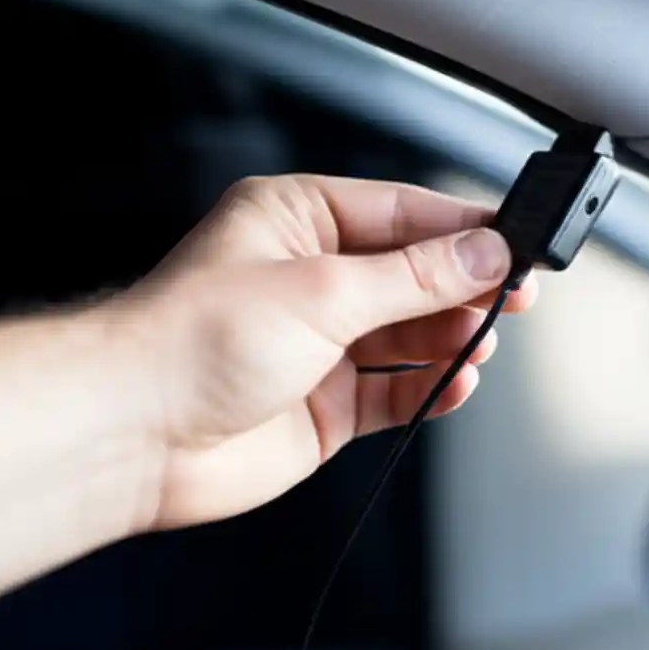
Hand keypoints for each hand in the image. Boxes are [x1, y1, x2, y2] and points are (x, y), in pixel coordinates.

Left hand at [116, 174, 535, 530]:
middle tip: (515, 297)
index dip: (462, 231)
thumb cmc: (190, 341)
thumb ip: (414, 277)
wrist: (134, 435)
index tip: (514, 244)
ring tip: (480, 342)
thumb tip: (483, 255)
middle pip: (412, 275)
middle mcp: (309, 278)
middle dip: (463, 287)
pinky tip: (455, 385)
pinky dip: (429, 389)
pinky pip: (395, 392)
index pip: (401, 214)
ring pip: (409, 335)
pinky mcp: (323, 404)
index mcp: (297, 220)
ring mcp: (318, 344)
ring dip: (450, 338)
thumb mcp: (323, 290)